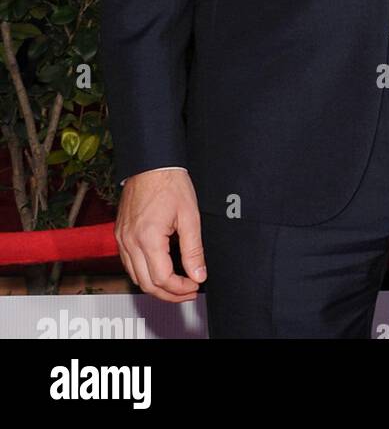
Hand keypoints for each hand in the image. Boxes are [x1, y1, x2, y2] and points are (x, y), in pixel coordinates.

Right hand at [115, 169, 205, 302]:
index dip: (180, 288)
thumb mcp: (190, 216)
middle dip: (169, 294)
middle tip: (188, 291)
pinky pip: (129, 263)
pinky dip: (144, 273)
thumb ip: (194, 249)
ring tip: (176, 285)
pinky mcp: (120, 234)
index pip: (162, 279)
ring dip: (156, 286)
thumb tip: (199, 274)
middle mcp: (130, 242)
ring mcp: (122, 239)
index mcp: (148, 238)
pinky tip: (159, 270)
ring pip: (136, 277)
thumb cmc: (170, 183)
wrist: (151, 163)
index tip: (194, 286)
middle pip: (146, 284)